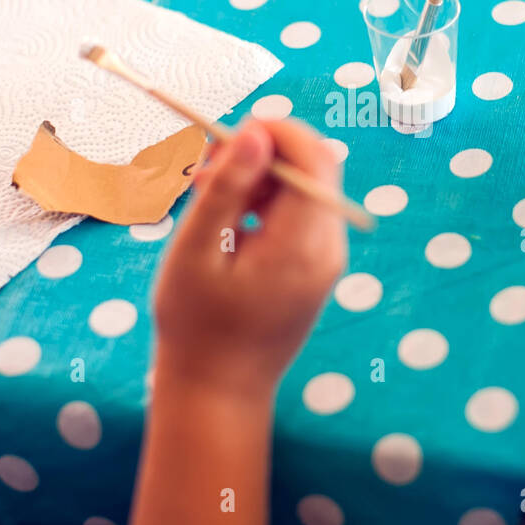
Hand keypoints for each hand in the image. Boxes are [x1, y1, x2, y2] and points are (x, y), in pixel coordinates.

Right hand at [151, 119, 346, 399]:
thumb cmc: (196, 327)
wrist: (218, 392)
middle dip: (263, 154)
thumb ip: (227, 188)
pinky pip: (299, 215)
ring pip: (304, 189)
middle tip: (205, 168)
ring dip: (259, 179)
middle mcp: (328, 249)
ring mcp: (326, 260)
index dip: (276, 131)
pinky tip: (227, 221)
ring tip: (206, 197)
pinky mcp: (315, 267)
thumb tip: (256, 133)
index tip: (228, 135)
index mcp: (303, 246)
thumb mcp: (198, 252)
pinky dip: (265, 204)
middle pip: (313, 168)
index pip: (314, 158)